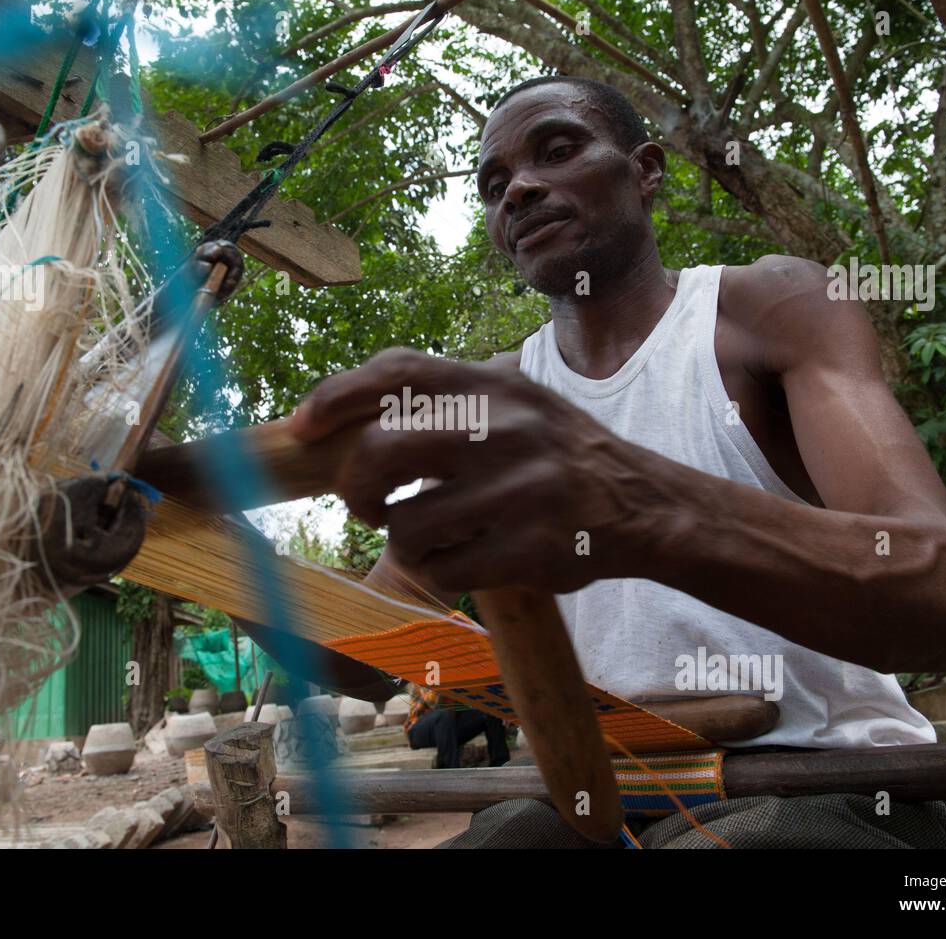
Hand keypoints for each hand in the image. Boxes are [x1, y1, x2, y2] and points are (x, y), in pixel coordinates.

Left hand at [287, 348, 659, 593]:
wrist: (645, 503)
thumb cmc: (554, 454)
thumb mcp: (512, 400)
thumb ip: (444, 399)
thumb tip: (342, 421)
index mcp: (491, 384)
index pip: (396, 372)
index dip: (335, 396)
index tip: (300, 427)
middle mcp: (504, 426)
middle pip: (379, 453)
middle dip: (356, 491)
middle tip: (367, 507)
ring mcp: (519, 488)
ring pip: (405, 526)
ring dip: (406, 541)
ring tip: (439, 536)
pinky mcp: (530, 546)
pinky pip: (442, 571)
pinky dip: (441, 573)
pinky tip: (470, 560)